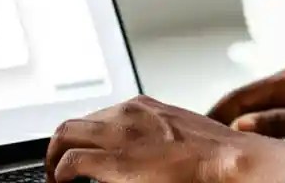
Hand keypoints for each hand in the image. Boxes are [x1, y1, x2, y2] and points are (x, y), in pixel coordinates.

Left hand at [46, 95, 284, 182]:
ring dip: (55, 158)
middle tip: (59, 169)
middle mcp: (125, 114)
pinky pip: (69, 163)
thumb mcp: (180, 133)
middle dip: (60, 146)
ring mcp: (117, 134)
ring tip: (57, 178)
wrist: (230, 162)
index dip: (86, 138)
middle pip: (74, 123)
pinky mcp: (112, 160)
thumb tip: (151, 153)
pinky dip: (60, 174)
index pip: (99, 115)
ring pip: (64, 135)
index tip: (84, 154)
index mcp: (142, 108)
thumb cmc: (216, 155)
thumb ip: (157, 137)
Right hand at [208, 65, 284, 153]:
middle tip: (207, 140)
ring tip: (230, 146)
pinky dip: (271, 132)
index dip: (217, 111)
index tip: (196, 127)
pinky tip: (269, 148)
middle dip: (229, 119)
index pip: (242, 94)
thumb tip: (239, 126)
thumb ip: (277, 123)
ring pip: (269, 113)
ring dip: (250, 127)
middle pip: (252, 102)